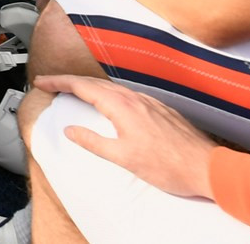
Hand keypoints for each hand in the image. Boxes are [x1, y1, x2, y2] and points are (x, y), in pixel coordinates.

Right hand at [33, 74, 217, 198]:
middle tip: (53, 83)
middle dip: (71, 81)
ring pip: (114, 88)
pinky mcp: (161, 111)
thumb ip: (94, 142)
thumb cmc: (169, 166)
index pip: (83, 87)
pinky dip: (110, 95)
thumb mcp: (123, 157)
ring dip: (91, 87)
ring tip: (77, 92)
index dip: (59, 82)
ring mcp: (151, 104)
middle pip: (96, 83)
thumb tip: (72, 131)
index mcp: (122, 107)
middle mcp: (136, 100)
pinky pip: (129, 95)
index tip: (43, 81)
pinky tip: (113, 105)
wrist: (207, 168)